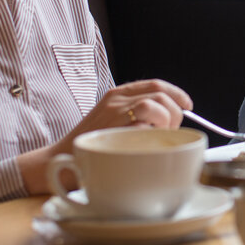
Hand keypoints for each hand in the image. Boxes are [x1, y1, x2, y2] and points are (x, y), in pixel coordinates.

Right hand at [18, 79, 191, 193]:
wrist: (57, 160)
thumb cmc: (90, 145)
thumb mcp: (114, 121)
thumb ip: (137, 114)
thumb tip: (172, 117)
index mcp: (117, 95)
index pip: (155, 84)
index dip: (176, 94)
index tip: (187, 105)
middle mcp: (115, 102)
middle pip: (160, 96)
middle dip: (174, 114)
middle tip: (168, 131)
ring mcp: (112, 117)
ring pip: (153, 108)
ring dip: (163, 124)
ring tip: (155, 138)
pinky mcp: (110, 133)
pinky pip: (142, 130)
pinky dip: (149, 139)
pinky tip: (142, 148)